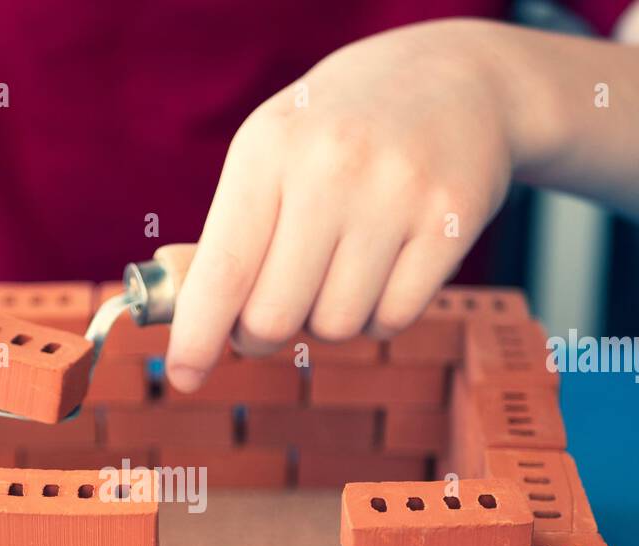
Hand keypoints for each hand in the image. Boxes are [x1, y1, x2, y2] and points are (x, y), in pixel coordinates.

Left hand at [165, 20, 521, 391]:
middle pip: (274, 317)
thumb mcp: (271, 152)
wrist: (455, 78)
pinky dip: (380, 315)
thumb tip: (191, 323)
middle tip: (269, 312)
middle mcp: (330, 168)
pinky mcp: (450, 222)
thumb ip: (229, 234)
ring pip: (335, 326)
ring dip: (327, 319)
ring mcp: (395, 194)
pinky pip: (393, 320)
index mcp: (267, 150)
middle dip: (260, 333)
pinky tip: (386, 267)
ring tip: (340, 267)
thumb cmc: (338, 134)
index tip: (183, 376)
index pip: (222, 270)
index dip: (197, 336)